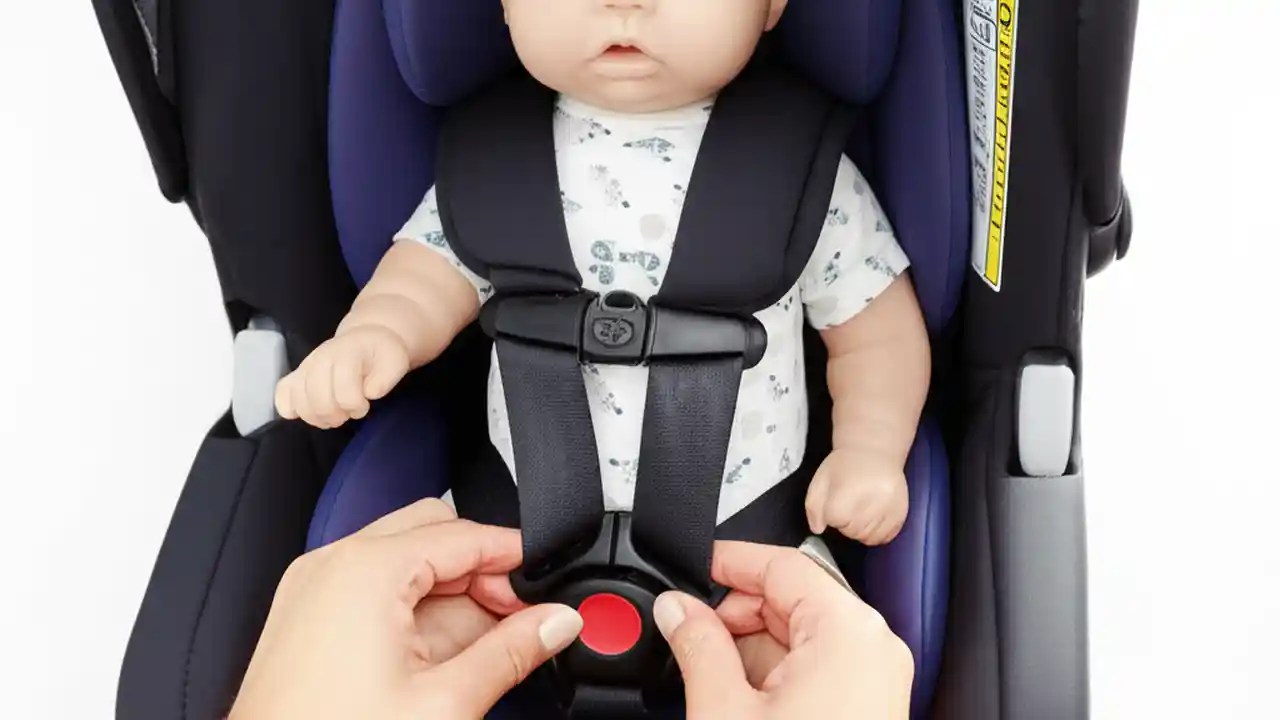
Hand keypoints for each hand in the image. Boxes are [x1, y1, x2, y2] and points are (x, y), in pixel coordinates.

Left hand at [229, 499, 583, 719]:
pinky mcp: (306, 618)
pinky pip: (374, 588)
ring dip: (453, 590)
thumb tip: (556, 622)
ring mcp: (314, 590)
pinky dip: (416, 607)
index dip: (515, 556)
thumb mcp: (445, 704)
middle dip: (484, 570)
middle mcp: (333, 566)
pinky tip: (443, 655)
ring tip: (488, 644)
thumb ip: (512, 652)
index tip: (549, 582)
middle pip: (434, 533)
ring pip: (405, 559)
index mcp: (366, 570)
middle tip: (523, 616)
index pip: (464, 533)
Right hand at [274, 325, 409, 427]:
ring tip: (333, 415)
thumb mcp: (395, 361)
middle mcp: (321, 359)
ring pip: (298, 401)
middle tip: (349, 413)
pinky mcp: (296, 375)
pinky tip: (309, 411)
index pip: (344, 392)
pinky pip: (282, 394)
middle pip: (318, 400)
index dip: (355, 406)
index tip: (365, 405)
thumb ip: (387, 377)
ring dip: (317, 417)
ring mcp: (306, 367)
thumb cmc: (381, 354)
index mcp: (347, 354)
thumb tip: (370, 392)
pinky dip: (291, 408)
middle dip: (336, 415)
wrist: (365, 339)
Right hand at [655, 542, 913, 718]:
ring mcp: (876, 682)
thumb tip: (677, 609)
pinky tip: (735, 696)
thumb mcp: (724, 710)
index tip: (690, 569)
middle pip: (793, 599)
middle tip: (685, 625)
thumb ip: (696, 644)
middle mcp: (873, 650)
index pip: (783, 565)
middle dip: (734, 610)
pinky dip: (773, 673)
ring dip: (750, 646)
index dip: (728, 562)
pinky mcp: (868, 710)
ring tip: (705, 670)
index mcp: (849, 632)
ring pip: (802, 636)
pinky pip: (816, 668)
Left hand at [805, 448, 908, 544]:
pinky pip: (886, 537)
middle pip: (852, 532)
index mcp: (846, 497)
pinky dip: (877, 533)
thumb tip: (818, 529)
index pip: (835, 521)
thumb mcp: (820, 481)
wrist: (874, 451)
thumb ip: (813, 508)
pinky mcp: (901, 515)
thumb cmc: (844, 466)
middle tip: (850, 505)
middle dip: (846, 523)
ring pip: (869, 538)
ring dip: (861, 530)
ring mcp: (888, 511)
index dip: (832, 514)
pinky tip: (873, 518)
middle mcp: (870, 506)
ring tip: (862, 510)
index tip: (837, 502)